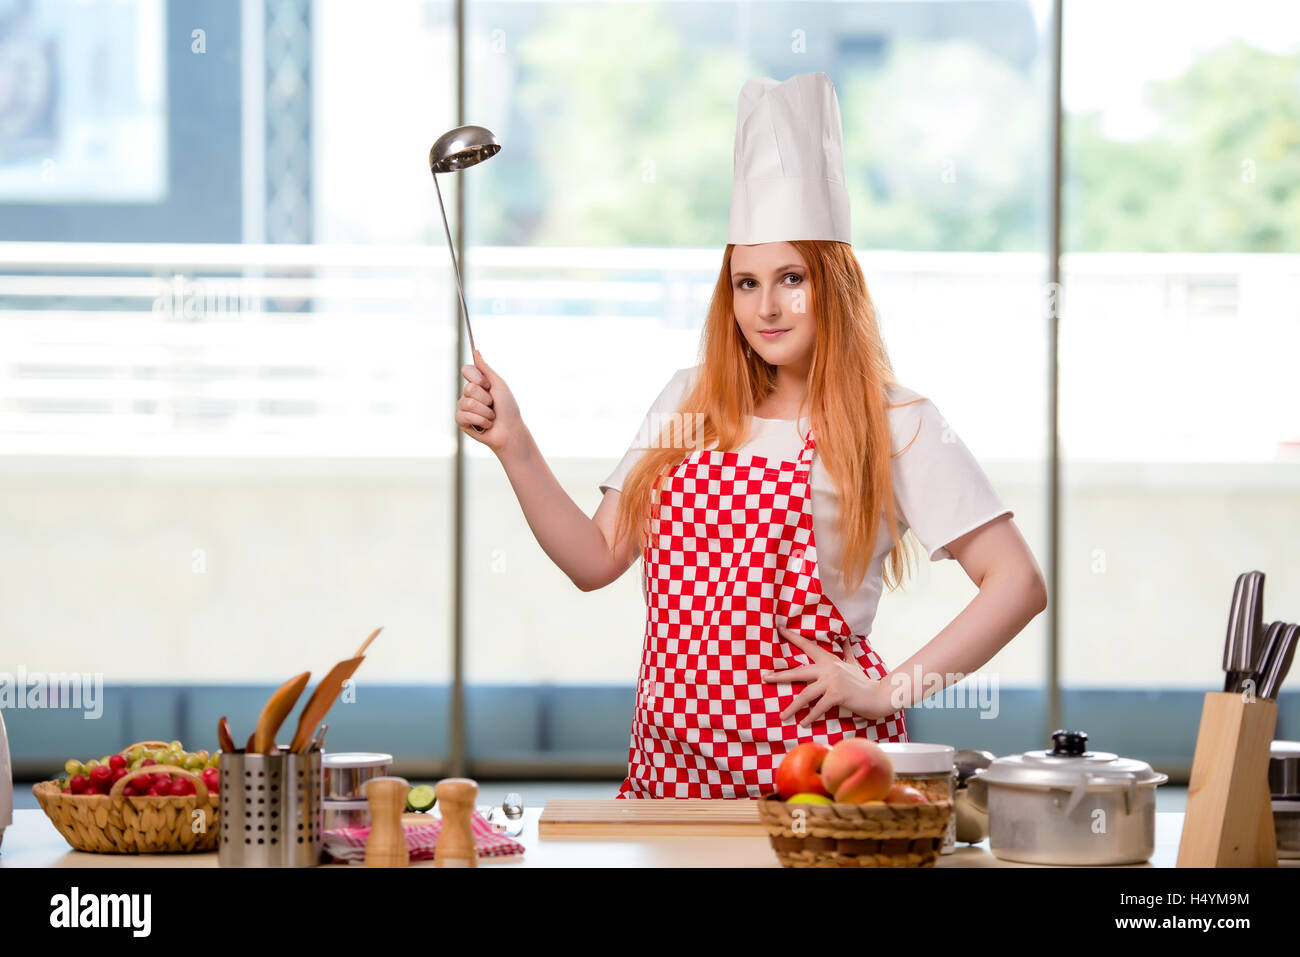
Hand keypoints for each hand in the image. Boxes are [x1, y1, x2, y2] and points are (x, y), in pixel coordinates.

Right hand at [457, 349, 522, 453]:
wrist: (510, 431)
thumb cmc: (508, 408)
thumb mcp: (499, 385)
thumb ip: (486, 369)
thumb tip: (475, 350)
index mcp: (477, 383)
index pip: (466, 370)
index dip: (477, 378)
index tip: (488, 386)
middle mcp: (469, 394)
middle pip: (468, 388)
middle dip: (485, 398)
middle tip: (493, 405)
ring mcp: (464, 407)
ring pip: (467, 403)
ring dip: (485, 411)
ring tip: (491, 417)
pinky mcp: (462, 421)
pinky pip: (464, 416)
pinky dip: (480, 420)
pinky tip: (486, 425)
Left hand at [761, 626, 892, 724]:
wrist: (880, 695)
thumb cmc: (865, 682)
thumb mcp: (854, 664)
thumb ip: (847, 652)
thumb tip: (846, 639)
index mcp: (830, 660)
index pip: (808, 646)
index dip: (793, 637)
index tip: (779, 629)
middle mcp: (828, 668)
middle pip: (798, 671)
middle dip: (780, 675)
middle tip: (765, 677)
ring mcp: (832, 681)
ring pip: (805, 694)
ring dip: (792, 707)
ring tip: (782, 716)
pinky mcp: (837, 695)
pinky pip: (818, 707)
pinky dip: (810, 716)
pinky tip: (803, 722)